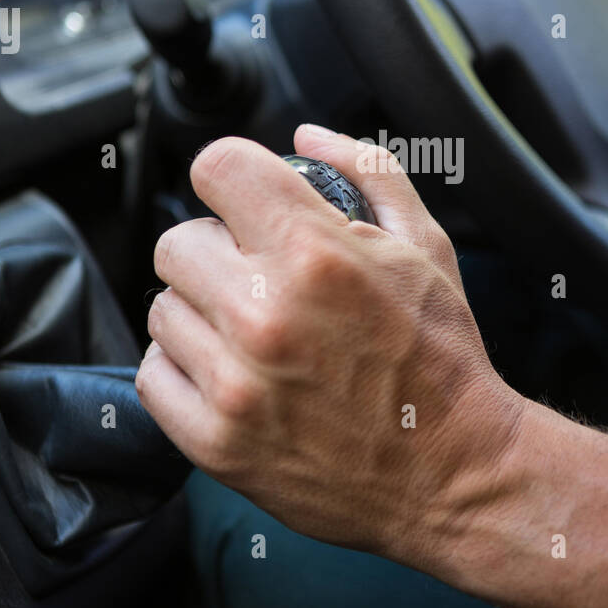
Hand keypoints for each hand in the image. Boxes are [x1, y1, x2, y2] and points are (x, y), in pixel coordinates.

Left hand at [135, 125, 524, 562]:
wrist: (453, 472)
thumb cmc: (442, 360)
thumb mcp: (426, 246)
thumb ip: (367, 172)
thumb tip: (306, 135)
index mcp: (316, 254)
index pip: (216, 168)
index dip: (232, 178)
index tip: (244, 202)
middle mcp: (265, 313)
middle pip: (177, 241)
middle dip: (217, 250)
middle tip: (259, 279)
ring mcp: (234, 382)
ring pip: (164, 308)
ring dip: (201, 313)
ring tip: (254, 334)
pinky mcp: (214, 440)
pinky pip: (154, 375)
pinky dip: (186, 371)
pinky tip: (234, 374)